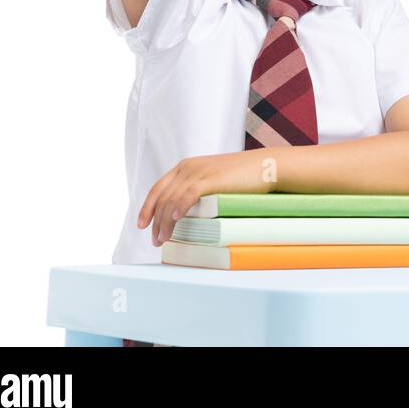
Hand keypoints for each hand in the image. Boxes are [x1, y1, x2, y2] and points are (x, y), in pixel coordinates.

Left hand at [137, 149, 278, 246]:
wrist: (266, 166)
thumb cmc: (243, 177)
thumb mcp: (214, 180)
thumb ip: (198, 190)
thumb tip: (186, 214)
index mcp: (186, 166)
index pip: (158, 188)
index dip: (147, 207)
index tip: (142, 225)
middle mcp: (188, 167)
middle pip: (162, 197)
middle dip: (155, 221)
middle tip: (156, 241)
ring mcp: (199, 172)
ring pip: (171, 199)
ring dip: (164, 222)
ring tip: (163, 239)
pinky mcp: (211, 179)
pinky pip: (188, 194)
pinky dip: (179, 207)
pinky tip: (175, 219)